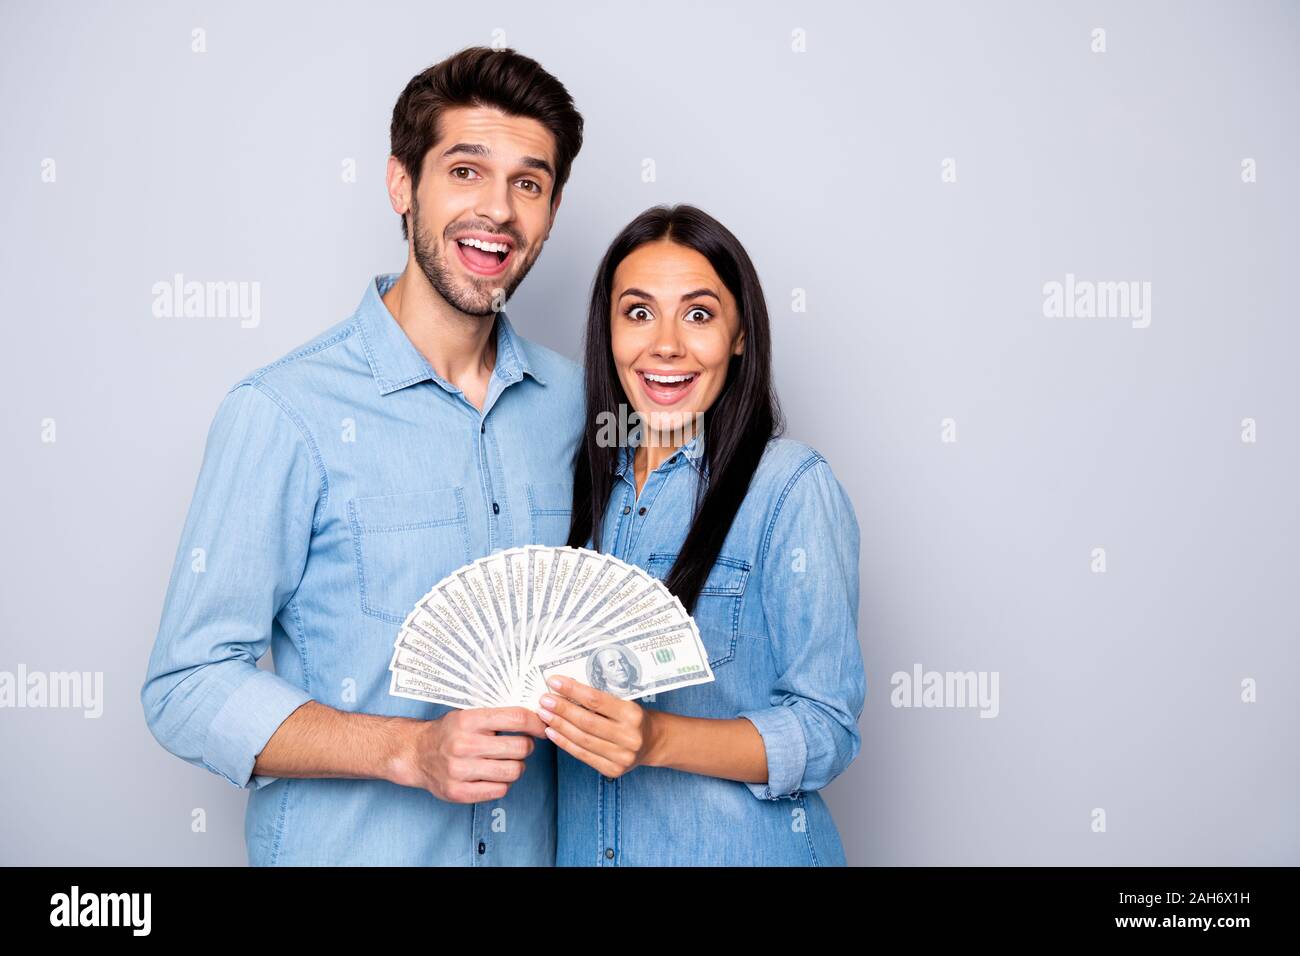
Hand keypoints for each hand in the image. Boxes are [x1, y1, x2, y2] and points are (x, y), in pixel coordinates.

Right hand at [390, 706, 547, 803]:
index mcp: (469, 720)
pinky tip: (494, 775)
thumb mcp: (468, 714)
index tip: (542, 727)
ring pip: (514, 771)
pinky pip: (499, 790)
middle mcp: (464, 745)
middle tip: (521, 745)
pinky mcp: (458, 792)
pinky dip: (503, 783)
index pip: (516, 718)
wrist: (415, 753)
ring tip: (507, 761)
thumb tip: (536, 715)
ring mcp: (460, 770)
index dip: (536, 723)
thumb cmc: (448, 732)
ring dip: (517, 766)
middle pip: (520, 747)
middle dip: (527, 746)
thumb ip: (497, 715)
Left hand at [538, 676, 658, 778]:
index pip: (597, 700)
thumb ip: (600, 699)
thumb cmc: (634, 717)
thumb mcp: (625, 701)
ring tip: (544, 714)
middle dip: (561, 709)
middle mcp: (629, 737)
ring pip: (582, 739)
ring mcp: (622, 756)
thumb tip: (565, 688)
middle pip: (586, 721)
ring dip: (559, 725)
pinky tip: (552, 732)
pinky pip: (583, 755)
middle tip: (544, 699)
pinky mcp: (613, 770)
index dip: (573, 690)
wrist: (653, 742)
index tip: (554, 682)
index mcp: (633, 714)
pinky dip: (564, 743)